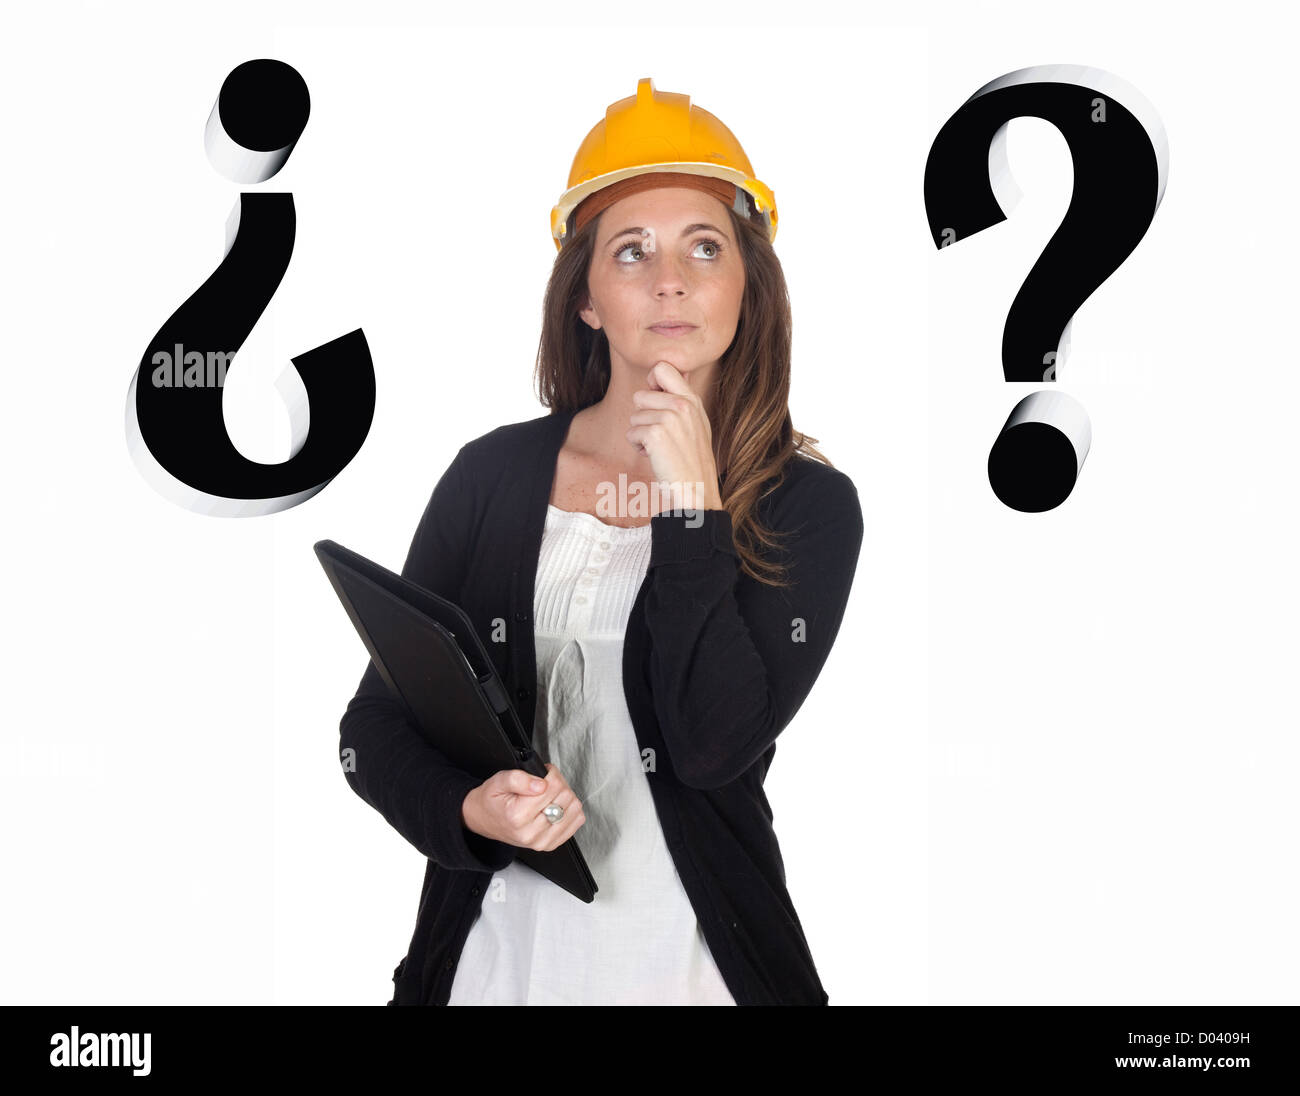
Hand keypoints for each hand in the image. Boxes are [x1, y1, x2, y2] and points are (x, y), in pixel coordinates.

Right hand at [462, 762, 586, 852]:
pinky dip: (570, 810)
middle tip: (544, 784)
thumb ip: (519, 778)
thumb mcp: (498, 781)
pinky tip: (556, 806)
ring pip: (574, 809)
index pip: (553, 787)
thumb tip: (541, 784)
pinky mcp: (551, 844)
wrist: (484, 820)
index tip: (543, 773)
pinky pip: (577, 822)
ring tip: (549, 795)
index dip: (550, 773)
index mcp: (517, 816)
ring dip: (565, 796)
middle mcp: (531, 833)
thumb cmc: (492, 801)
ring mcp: (542, 841)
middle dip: (558, 784)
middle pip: (566, 797)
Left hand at [626, 361, 723, 512]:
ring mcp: (669, 419)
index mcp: (692, 400)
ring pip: (634, 417)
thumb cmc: (693, 458)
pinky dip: (638, 447)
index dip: (652, 383)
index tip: (657, 401)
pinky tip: (655, 456)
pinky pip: (631, 434)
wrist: (696, 490)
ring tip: (661, 447)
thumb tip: (681, 372)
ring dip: (641, 434)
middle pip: (640, 395)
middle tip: (660, 433)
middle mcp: (682, 405)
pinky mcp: (655, 434)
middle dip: (643, 416)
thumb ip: (685, 397)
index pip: (662, 368)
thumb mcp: (698, 422)